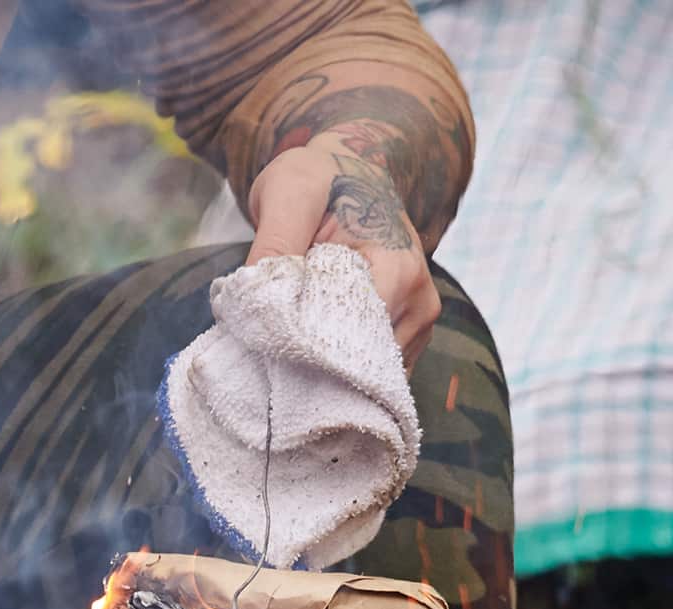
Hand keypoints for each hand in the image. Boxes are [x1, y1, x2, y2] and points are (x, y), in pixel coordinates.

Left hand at [244, 139, 440, 369]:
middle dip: (317, 367)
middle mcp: (419, 301)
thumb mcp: (287, 196)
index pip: (356, 340)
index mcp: (398, 269)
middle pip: (364, 364)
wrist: (350, 169)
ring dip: (328, 370)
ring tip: (293, 344)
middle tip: (274, 353)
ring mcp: (417, 320)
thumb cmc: (318, 178)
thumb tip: (253, 303)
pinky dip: (340, 367)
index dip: (310, 352)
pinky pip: (370, 369)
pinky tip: (312, 349)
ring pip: (367, 374)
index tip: (272, 350)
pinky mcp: (406, 331)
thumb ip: (274, 246)